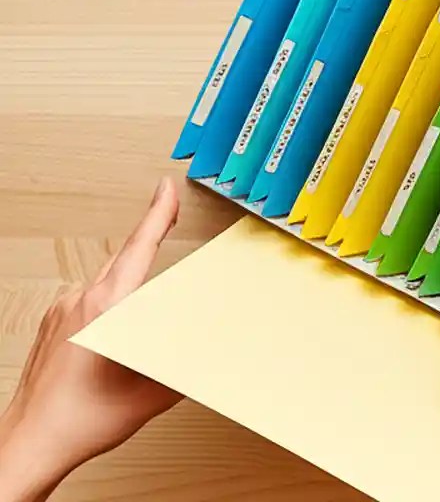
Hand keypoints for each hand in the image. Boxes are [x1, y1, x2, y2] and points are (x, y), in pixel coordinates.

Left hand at [0, 178, 183, 501]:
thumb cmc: (83, 419)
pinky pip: (88, 300)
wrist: (33, 442)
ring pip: (106, 281)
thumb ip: (188, 359)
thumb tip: (213, 344)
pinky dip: (110, 305)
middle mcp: (80, 302)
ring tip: (145, 313)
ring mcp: (61, 311)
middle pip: (123, 260)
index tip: (165, 189)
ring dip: (129, 286)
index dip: (157, 213)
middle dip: (148, 246)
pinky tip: (119, 333)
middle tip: (169, 227)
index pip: (138, 247)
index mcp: (107, 308)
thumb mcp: (156, 389)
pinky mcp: (51, 324)